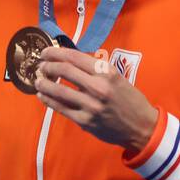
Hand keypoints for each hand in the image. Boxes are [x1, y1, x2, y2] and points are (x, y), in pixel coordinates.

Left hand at [33, 47, 158, 152]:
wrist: (141, 127)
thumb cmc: (129, 99)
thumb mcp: (117, 78)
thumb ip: (95, 70)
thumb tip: (68, 61)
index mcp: (107, 72)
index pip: (74, 57)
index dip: (55, 53)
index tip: (45, 52)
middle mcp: (98, 87)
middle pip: (64, 70)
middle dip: (47, 66)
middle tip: (41, 66)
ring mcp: (90, 105)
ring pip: (58, 90)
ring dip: (43, 83)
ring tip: (38, 80)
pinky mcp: (84, 121)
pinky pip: (60, 108)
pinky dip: (47, 100)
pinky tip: (42, 95)